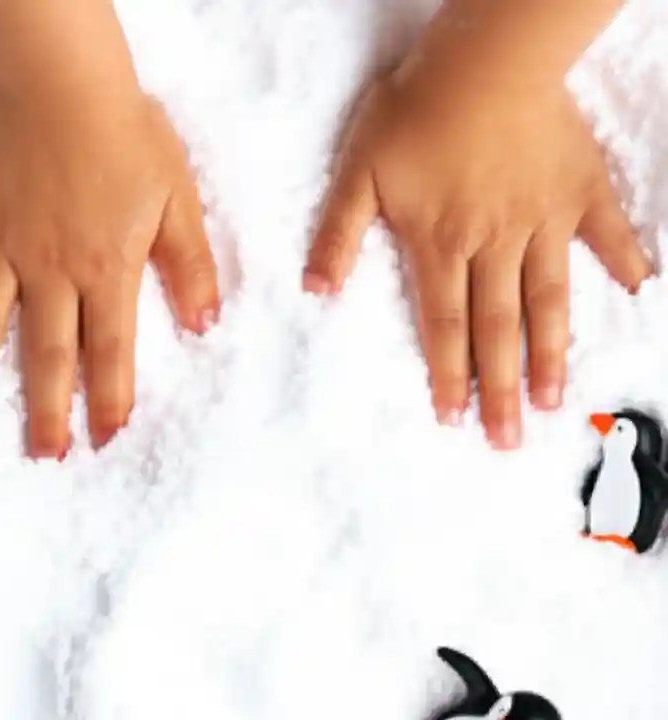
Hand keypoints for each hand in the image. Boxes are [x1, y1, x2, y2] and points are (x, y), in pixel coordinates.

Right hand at [0, 90, 218, 457]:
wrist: (64, 80)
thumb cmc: (127, 135)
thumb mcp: (177, 198)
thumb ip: (190, 265)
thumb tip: (206, 325)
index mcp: (105, 268)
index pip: (110, 351)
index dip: (108, 400)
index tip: (106, 441)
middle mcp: (49, 270)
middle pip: (47, 354)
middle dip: (48, 410)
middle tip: (45, 457)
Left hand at [303, 10, 648, 449]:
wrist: (482, 61)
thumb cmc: (413, 112)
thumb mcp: (357, 172)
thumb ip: (337, 235)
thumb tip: (314, 290)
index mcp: (440, 245)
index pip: (444, 326)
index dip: (448, 375)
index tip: (454, 419)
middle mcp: (494, 245)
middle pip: (497, 329)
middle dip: (499, 389)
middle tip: (509, 440)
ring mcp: (543, 221)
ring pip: (549, 301)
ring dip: (551, 353)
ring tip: (555, 400)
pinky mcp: (581, 190)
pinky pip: (608, 235)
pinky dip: (626, 263)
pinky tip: (639, 294)